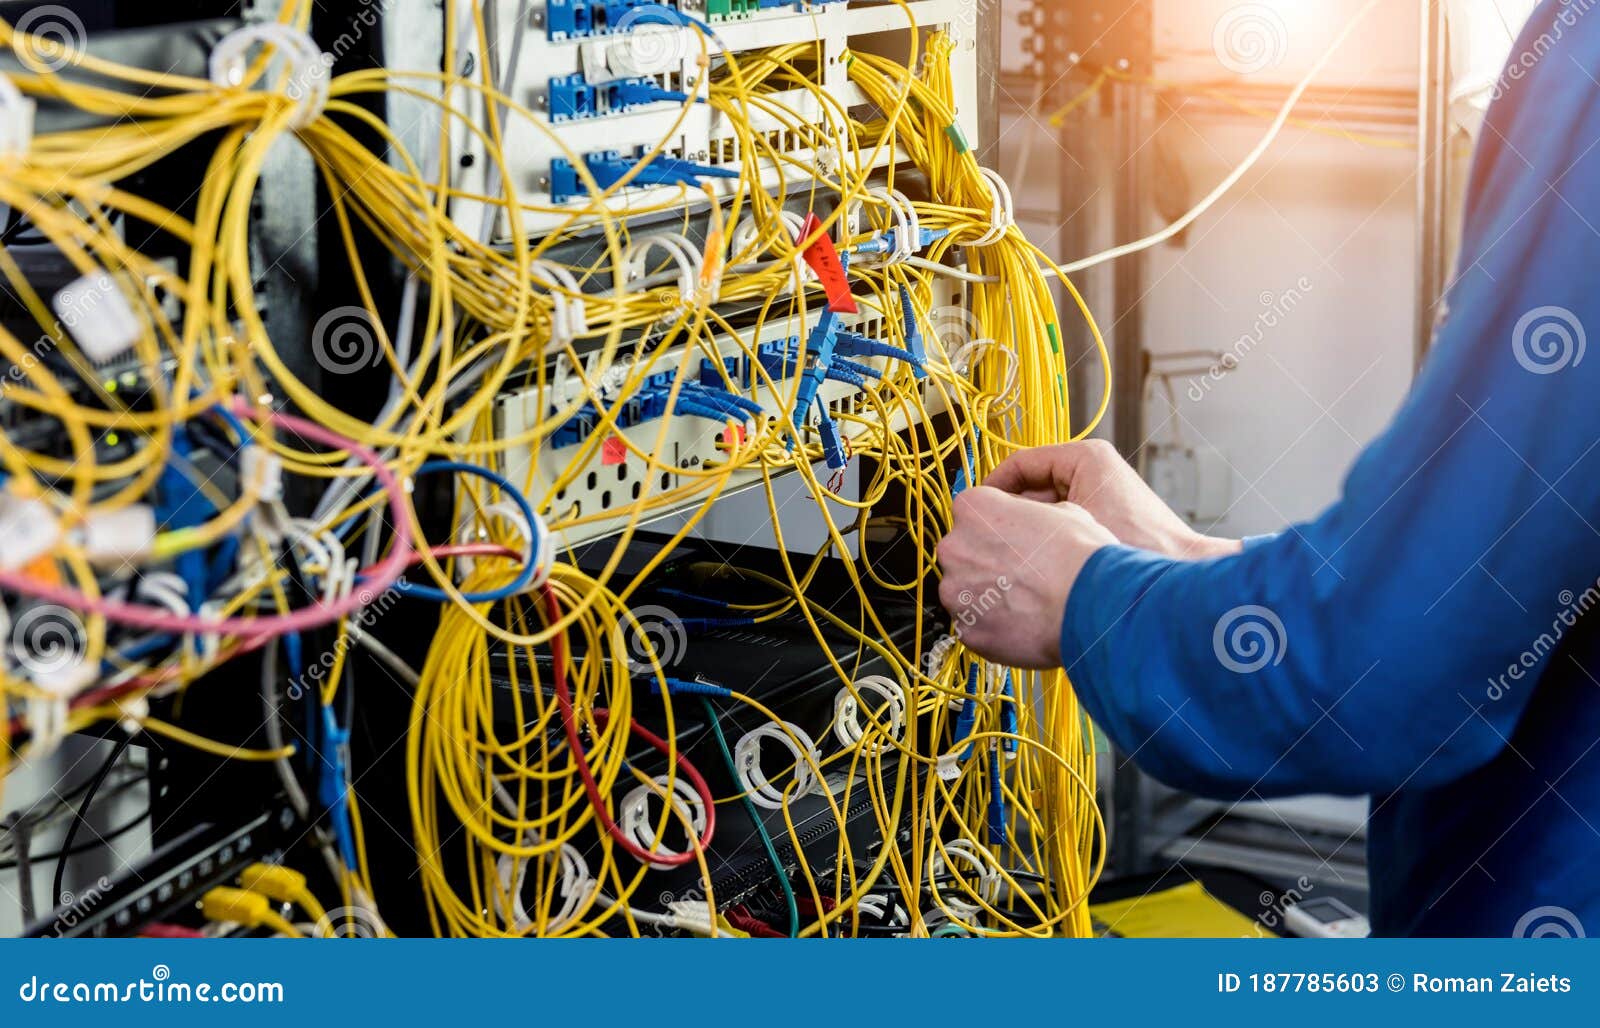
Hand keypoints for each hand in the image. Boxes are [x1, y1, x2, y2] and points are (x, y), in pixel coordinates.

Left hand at [936, 486, 1117, 669]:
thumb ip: (1027, 514)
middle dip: (985, 562)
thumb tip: (1029, 522)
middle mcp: (955, 547)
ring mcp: (955, 591)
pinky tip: (1021, 622)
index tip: (1010, 539)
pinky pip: (974, 623)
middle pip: (962, 552)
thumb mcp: (1062, 510)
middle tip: (1019, 573)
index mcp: (974, 509)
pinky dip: (992, 625)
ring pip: (964, 591)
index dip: (995, 527)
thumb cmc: (1079, 557)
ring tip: (1024, 600)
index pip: (971, 512)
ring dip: (987, 595)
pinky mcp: (965, 627)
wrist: (1090, 605)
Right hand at [985, 440, 1240, 559]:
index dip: (993, 489)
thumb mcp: (1070, 524)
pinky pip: (1059, 526)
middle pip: (1030, 488)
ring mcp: (1097, 495)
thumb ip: (1028, 515)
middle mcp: (1092, 471)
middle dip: (1010, 516)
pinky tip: (1035, 564)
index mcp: (1086, 457)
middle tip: (991, 540)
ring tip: (1011, 554)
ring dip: (1027, 532)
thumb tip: (990, 514)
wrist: (1177, 574)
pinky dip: (1045, 542)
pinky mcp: (1101, 518)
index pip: (1020, 464)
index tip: (977, 512)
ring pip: (1042, 511)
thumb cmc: (1139, 545)